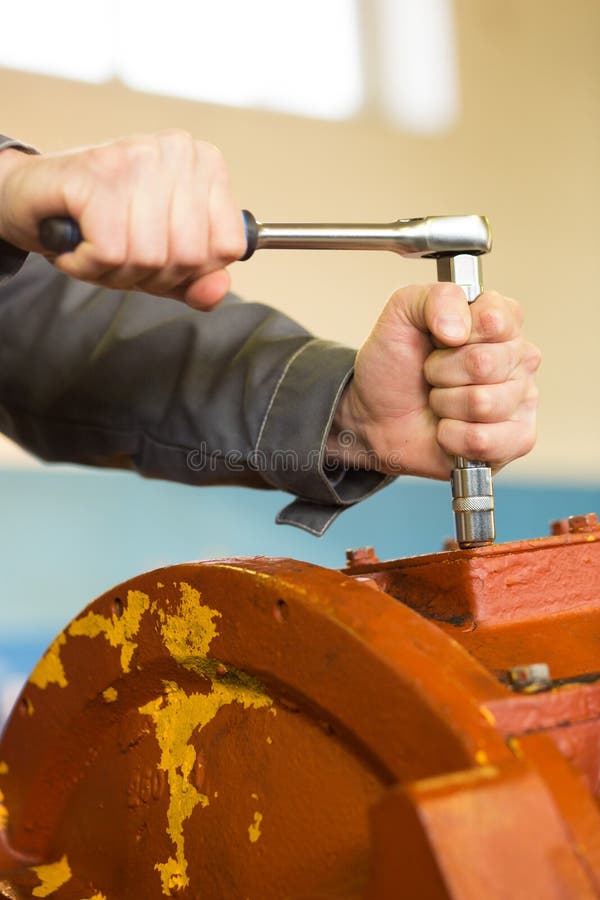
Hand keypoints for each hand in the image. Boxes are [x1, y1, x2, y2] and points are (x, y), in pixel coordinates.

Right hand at [0, 131, 245, 307]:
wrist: (32, 198)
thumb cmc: (101, 225)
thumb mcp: (162, 261)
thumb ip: (198, 280)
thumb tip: (218, 289)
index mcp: (205, 164)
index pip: (228, 247)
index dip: (191, 271)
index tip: (158, 255)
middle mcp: (176, 151)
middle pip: (191, 256)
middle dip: (151, 275)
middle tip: (119, 254)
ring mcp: (137, 157)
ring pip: (151, 257)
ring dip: (116, 272)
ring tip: (96, 246)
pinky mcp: (97, 174)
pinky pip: (111, 253)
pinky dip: (88, 265)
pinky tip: (78, 243)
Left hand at [327, 283, 539, 478]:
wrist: (375, 415)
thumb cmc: (395, 366)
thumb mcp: (402, 314)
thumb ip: (436, 298)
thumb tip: (459, 327)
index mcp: (500, 320)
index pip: (494, 319)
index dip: (455, 333)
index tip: (437, 338)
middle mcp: (518, 357)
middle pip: (485, 364)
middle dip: (442, 372)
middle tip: (432, 374)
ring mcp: (521, 399)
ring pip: (483, 404)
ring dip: (445, 405)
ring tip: (439, 401)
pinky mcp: (517, 439)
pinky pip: (485, 440)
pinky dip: (453, 437)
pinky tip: (448, 429)